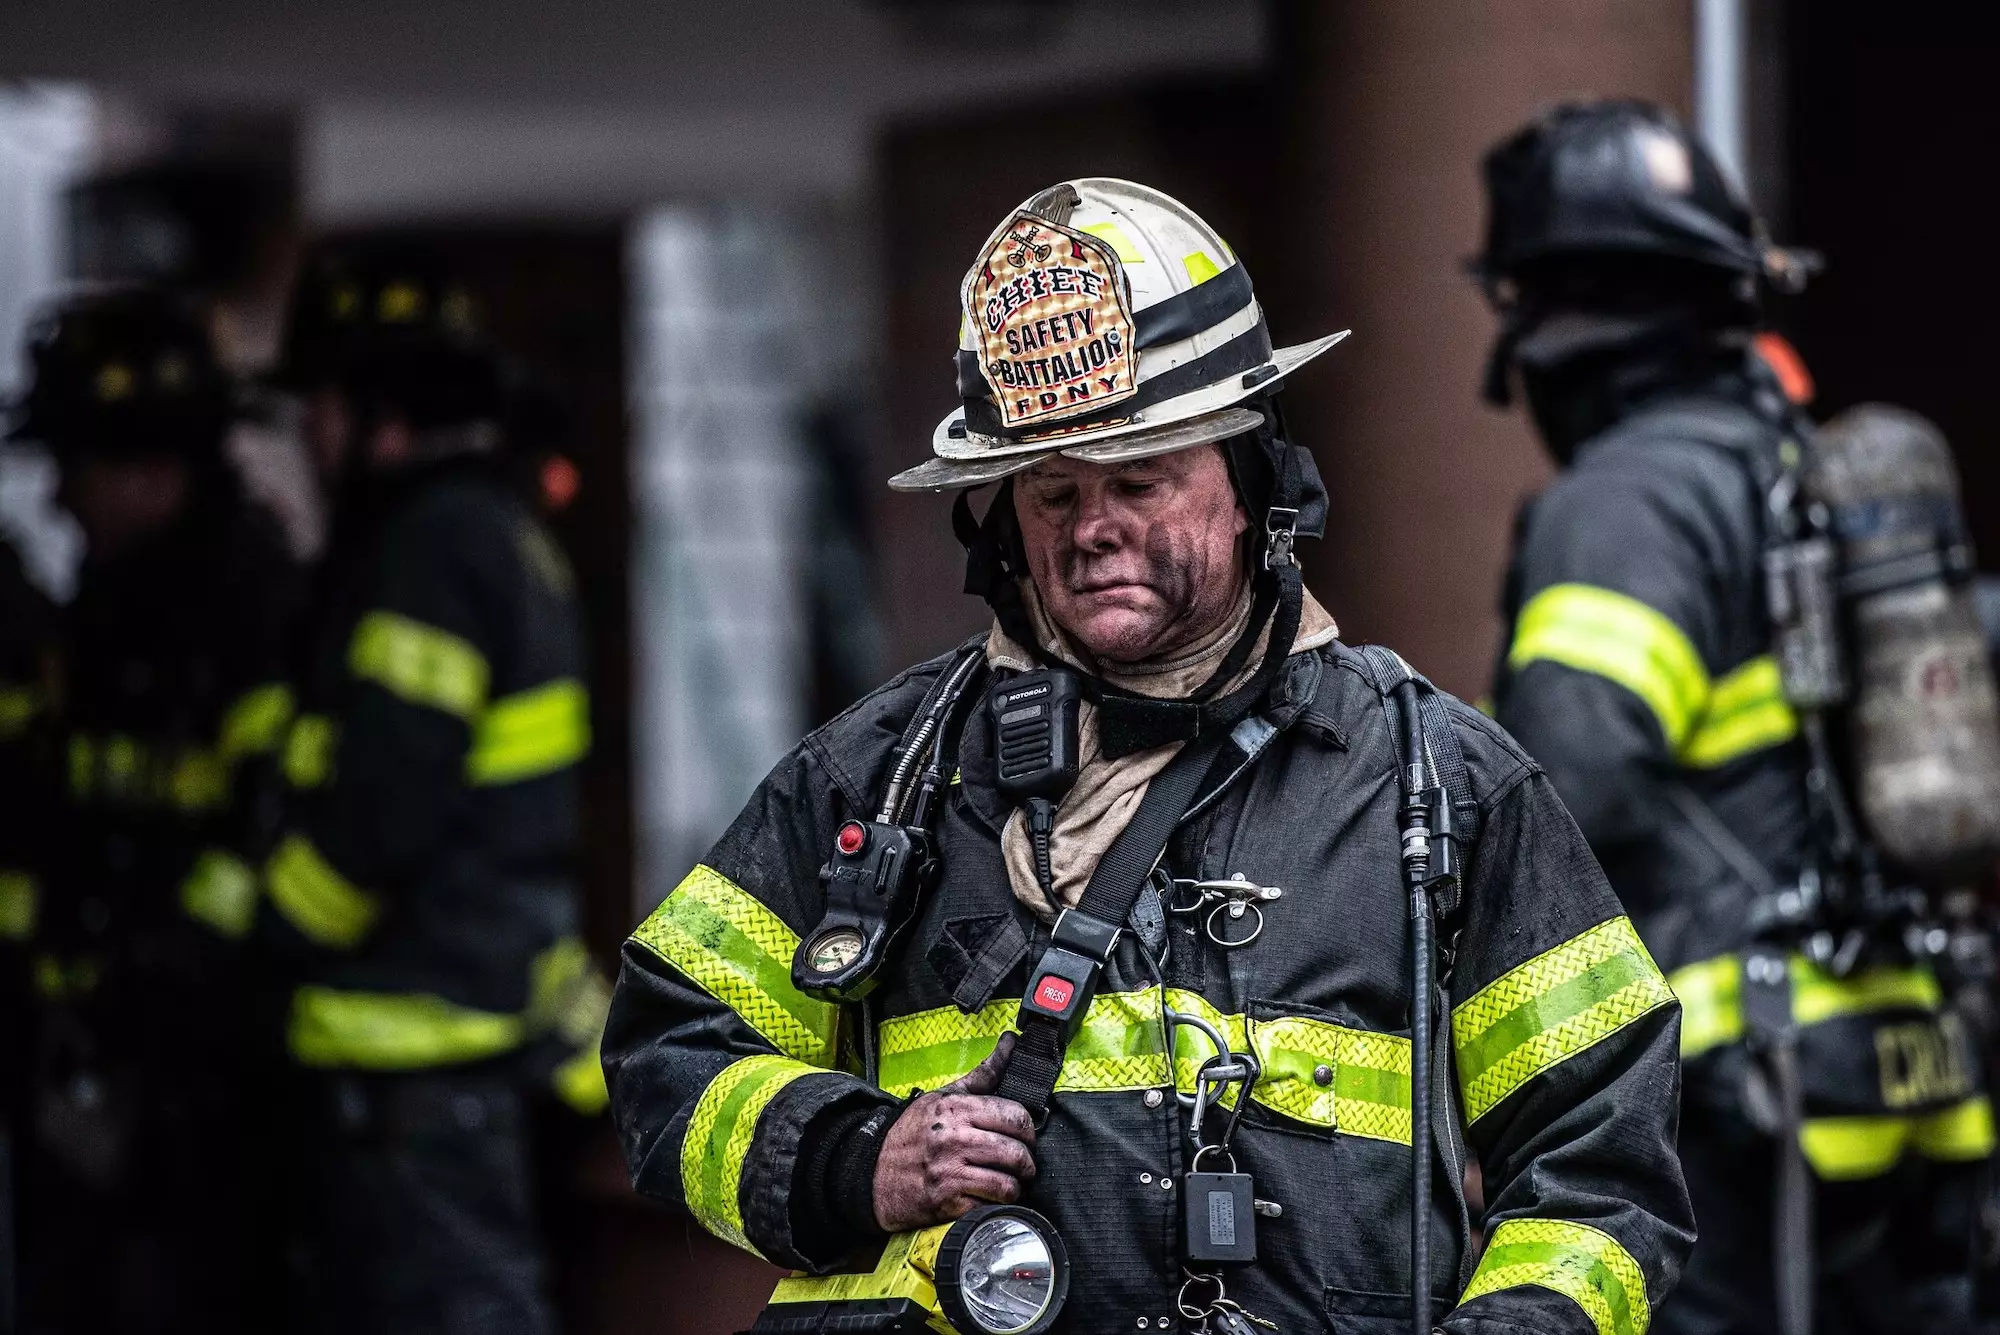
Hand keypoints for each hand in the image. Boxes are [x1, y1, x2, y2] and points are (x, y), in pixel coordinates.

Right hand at [872, 1032, 1036, 1231]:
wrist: (869, 1172)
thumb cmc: (910, 1134)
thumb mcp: (941, 1097)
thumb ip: (982, 1074)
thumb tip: (1011, 1042)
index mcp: (955, 1109)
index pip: (1014, 1116)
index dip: (1028, 1130)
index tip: (1024, 1137)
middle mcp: (954, 1139)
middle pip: (1016, 1152)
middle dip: (1027, 1162)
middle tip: (1022, 1165)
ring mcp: (949, 1172)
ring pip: (1008, 1184)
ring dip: (1015, 1187)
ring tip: (1009, 1183)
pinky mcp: (946, 1202)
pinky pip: (989, 1206)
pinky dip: (996, 1206)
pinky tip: (989, 1198)